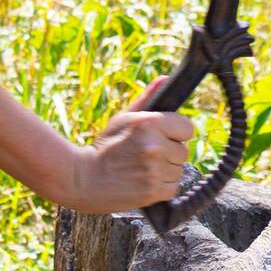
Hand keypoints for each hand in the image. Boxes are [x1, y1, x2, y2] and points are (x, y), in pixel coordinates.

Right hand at [68, 78, 193, 213]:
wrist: (83, 178)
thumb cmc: (105, 146)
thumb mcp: (123, 118)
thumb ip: (147, 99)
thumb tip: (165, 79)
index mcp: (149, 123)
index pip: (187, 128)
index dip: (176, 133)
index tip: (163, 137)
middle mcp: (154, 145)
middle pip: (183, 152)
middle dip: (169, 153)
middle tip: (146, 155)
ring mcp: (154, 170)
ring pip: (179, 171)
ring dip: (165, 171)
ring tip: (142, 169)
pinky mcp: (153, 191)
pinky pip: (173, 188)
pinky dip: (162, 188)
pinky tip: (143, 182)